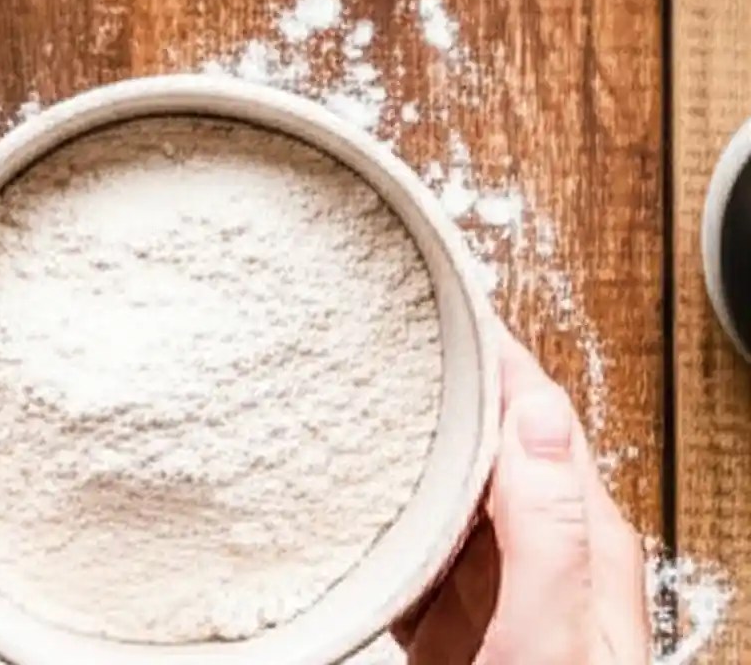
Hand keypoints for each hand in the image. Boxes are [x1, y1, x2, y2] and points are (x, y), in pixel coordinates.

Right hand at [392, 326, 648, 663]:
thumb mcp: (555, 628)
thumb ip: (547, 526)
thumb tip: (534, 413)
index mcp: (581, 541)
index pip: (538, 415)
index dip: (496, 355)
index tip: (450, 305)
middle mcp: (537, 551)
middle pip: (487, 440)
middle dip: (443, 384)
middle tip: (392, 333)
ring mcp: (491, 583)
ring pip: (444, 485)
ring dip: (407, 438)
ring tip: (363, 390)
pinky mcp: (447, 618)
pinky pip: (408, 541)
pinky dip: (378, 507)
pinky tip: (353, 488)